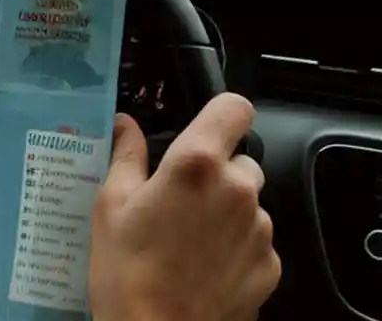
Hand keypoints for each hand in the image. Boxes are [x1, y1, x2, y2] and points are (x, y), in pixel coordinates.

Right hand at [89, 94, 279, 320]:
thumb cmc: (126, 273)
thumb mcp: (111, 207)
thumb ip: (126, 156)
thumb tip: (125, 125)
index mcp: (197, 164)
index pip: (235, 108)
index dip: (221, 115)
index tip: (207, 130)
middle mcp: (238, 189)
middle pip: (240, 160)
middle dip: (217, 174)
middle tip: (182, 202)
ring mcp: (259, 229)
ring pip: (248, 203)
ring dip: (227, 212)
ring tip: (189, 242)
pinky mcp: (270, 264)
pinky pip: (256, 241)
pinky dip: (236, 248)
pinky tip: (205, 267)